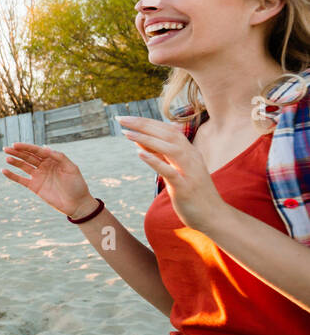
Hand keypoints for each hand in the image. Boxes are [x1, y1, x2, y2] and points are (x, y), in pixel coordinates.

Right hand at [1, 142, 95, 216]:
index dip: (26, 147)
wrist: (77, 204)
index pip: (37, 151)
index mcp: (52, 160)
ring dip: (14, 161)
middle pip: (28, 157)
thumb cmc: (77, 185)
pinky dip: (12, 175)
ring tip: (7, 157)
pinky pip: (20, 179)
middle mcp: (44, 166)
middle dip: (17, 152)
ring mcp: (38, 176)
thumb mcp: (71, 168)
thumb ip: (59, 157)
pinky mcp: (34, 187)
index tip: (16, 145)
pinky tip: (4, 170)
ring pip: (23, 166)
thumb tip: (45, 148)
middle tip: (6, 148)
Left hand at [116, 116, 230, 232]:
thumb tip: (140, 140)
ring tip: (126, 133)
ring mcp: (189, 172)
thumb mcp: (175, 169)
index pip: (167, 130)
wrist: (213, 216)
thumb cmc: (192, 192)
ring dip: (147, 139)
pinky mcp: (185, 187)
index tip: (127, 118)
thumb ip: (160, 155)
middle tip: (121, 119)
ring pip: (170, 148)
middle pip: (167, 134)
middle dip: (143, 125)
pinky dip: (155, 161)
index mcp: (189, 152)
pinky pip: (170, 172)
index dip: (147, 122)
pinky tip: (140, 154)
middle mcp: (191, 158)